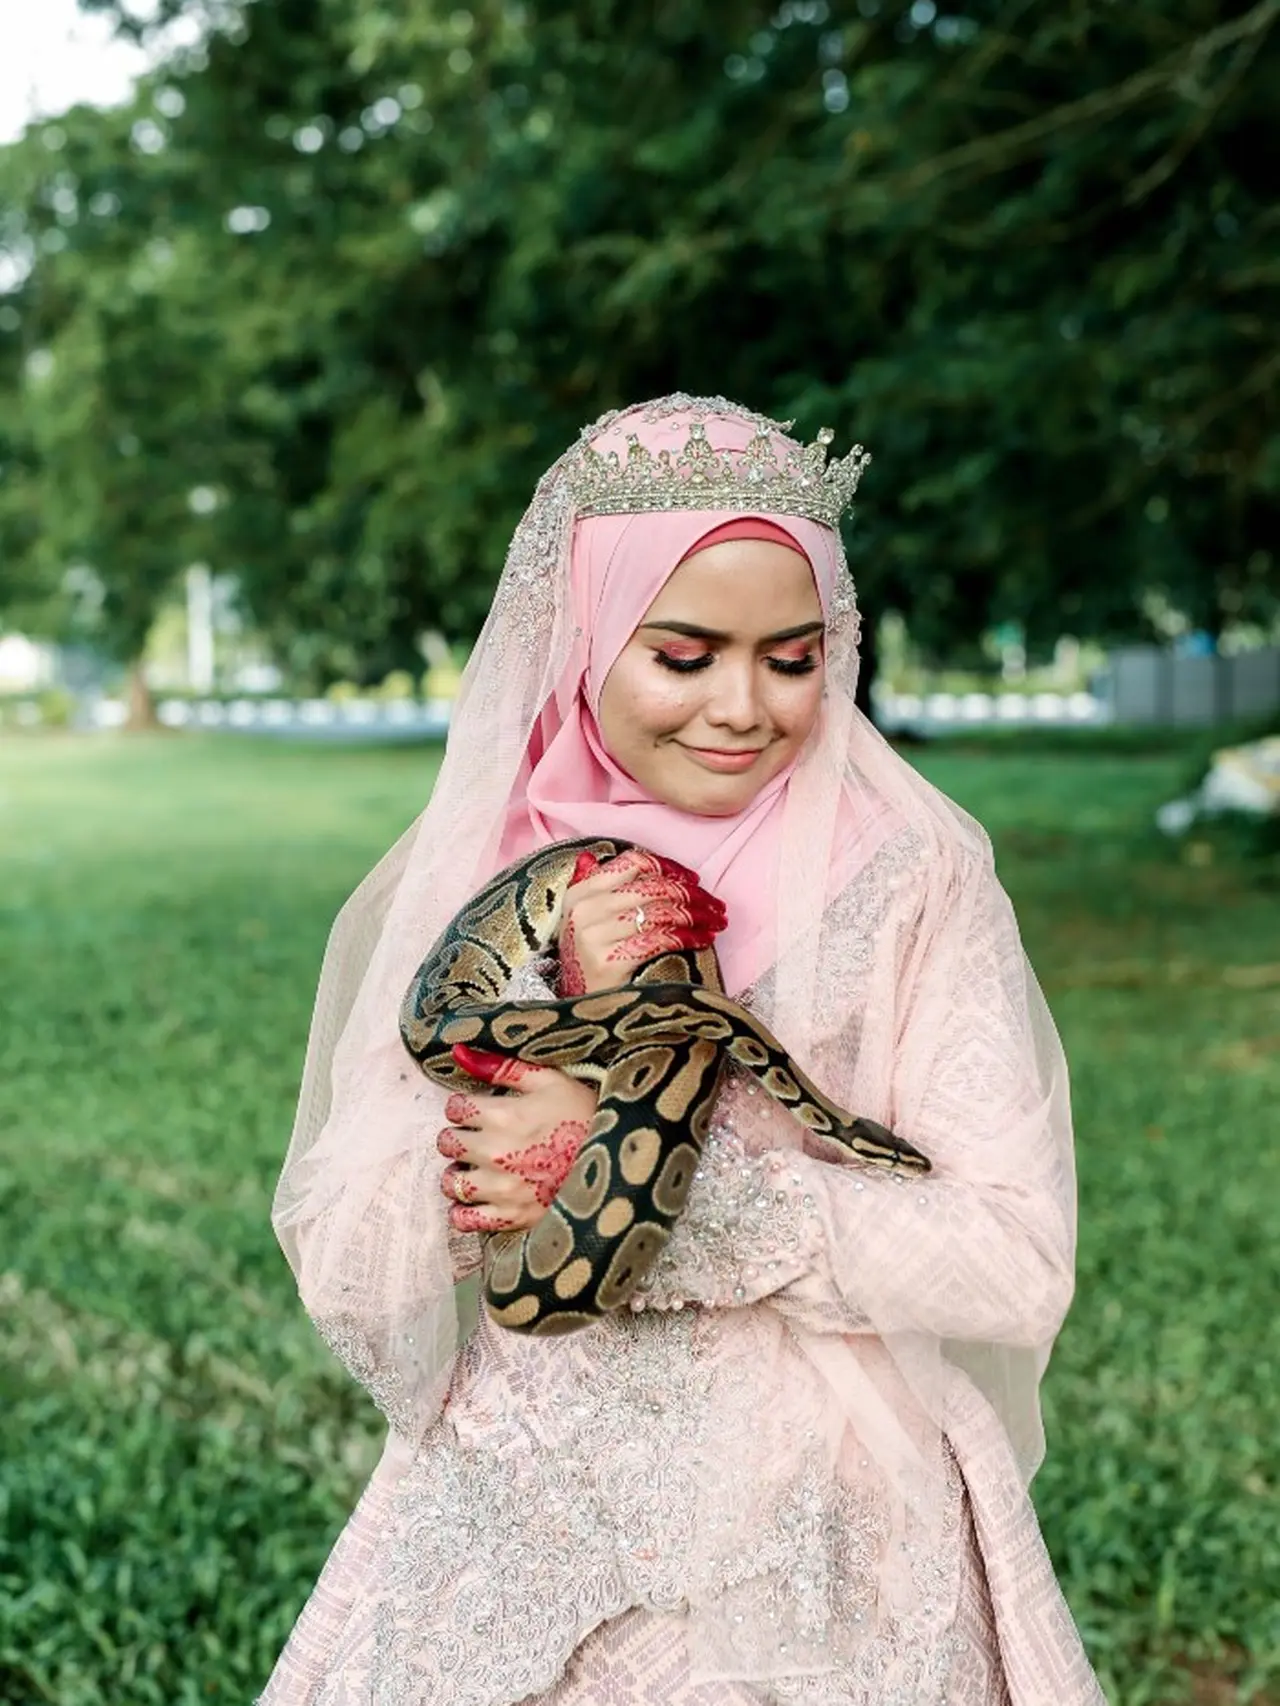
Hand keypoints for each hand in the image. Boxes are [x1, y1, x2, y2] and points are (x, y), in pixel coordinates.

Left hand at [436, 1043, 598, 1232]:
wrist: (621, 1162)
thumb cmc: (587, 1117)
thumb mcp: (551, 1081)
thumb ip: (502, 1067)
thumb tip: (458, 1052)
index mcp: (503, 1114)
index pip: (455, 1107)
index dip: (463, 1106)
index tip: (475, 1110)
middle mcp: (494, 1152)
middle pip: (447, 1143)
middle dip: (458, 1136)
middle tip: (477, 1137)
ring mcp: (501, 1188)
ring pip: (451, 1182)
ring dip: (458, 1173)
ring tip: (476, 1168)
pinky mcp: (511, 1217)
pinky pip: (465, 1220)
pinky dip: (463, 1211)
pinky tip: (476, 1200)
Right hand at [558, 848, 727, 996]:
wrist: (579, 1012)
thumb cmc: (589, 966)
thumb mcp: (584, 923)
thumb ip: (593, 891)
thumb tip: (590, 858)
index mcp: (579, 893)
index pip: (632, 864)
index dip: (669, 868)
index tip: (693, 880)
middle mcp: (584, 910)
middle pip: (652, 888)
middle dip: (692, 896)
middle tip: (716, 905)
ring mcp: (593, 935)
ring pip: (659, 913)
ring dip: (696, 916)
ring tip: (716, 922)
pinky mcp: (608, 960)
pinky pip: (659, 939)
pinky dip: (688, 937)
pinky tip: (703, 940)